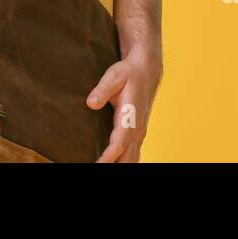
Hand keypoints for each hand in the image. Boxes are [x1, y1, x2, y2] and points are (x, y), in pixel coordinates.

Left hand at [86, 47, 161, 161]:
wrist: (146, 71)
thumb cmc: (128, 74)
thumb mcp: (114, 76)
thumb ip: (102, 90)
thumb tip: (90, 103)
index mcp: (130, 118)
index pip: (119, 144)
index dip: (108, 157)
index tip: (98, 165)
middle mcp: (137, 130)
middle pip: (126, 158)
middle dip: (113, 165)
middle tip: (95, 167)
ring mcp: (139, 134)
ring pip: (132, 159)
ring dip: (119, 166)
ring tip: (100, 166)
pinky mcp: (137, 135)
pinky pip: (132, 155)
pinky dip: (123, 162)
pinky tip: (113, 163)